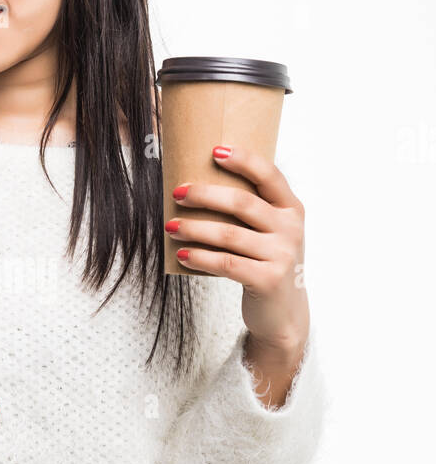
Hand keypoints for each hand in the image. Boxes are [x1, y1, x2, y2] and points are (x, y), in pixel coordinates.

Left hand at [165, 143, 309, 355]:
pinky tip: (182, 254)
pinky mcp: (268, 280)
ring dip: (195, 227)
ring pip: (229, 234)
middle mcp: (290, 229)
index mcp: (292, 209)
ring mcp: (282, 255)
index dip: (243, 160)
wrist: (283, 312)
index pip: (269, 175)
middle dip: (205, 195)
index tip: (214, 150)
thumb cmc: (266, 263)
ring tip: (171, 226)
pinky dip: (200, 257)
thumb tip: (199, 184)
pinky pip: (226, 263)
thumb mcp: (269, 233)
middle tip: (178, 193)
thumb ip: (250, 211)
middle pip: (242, 202)